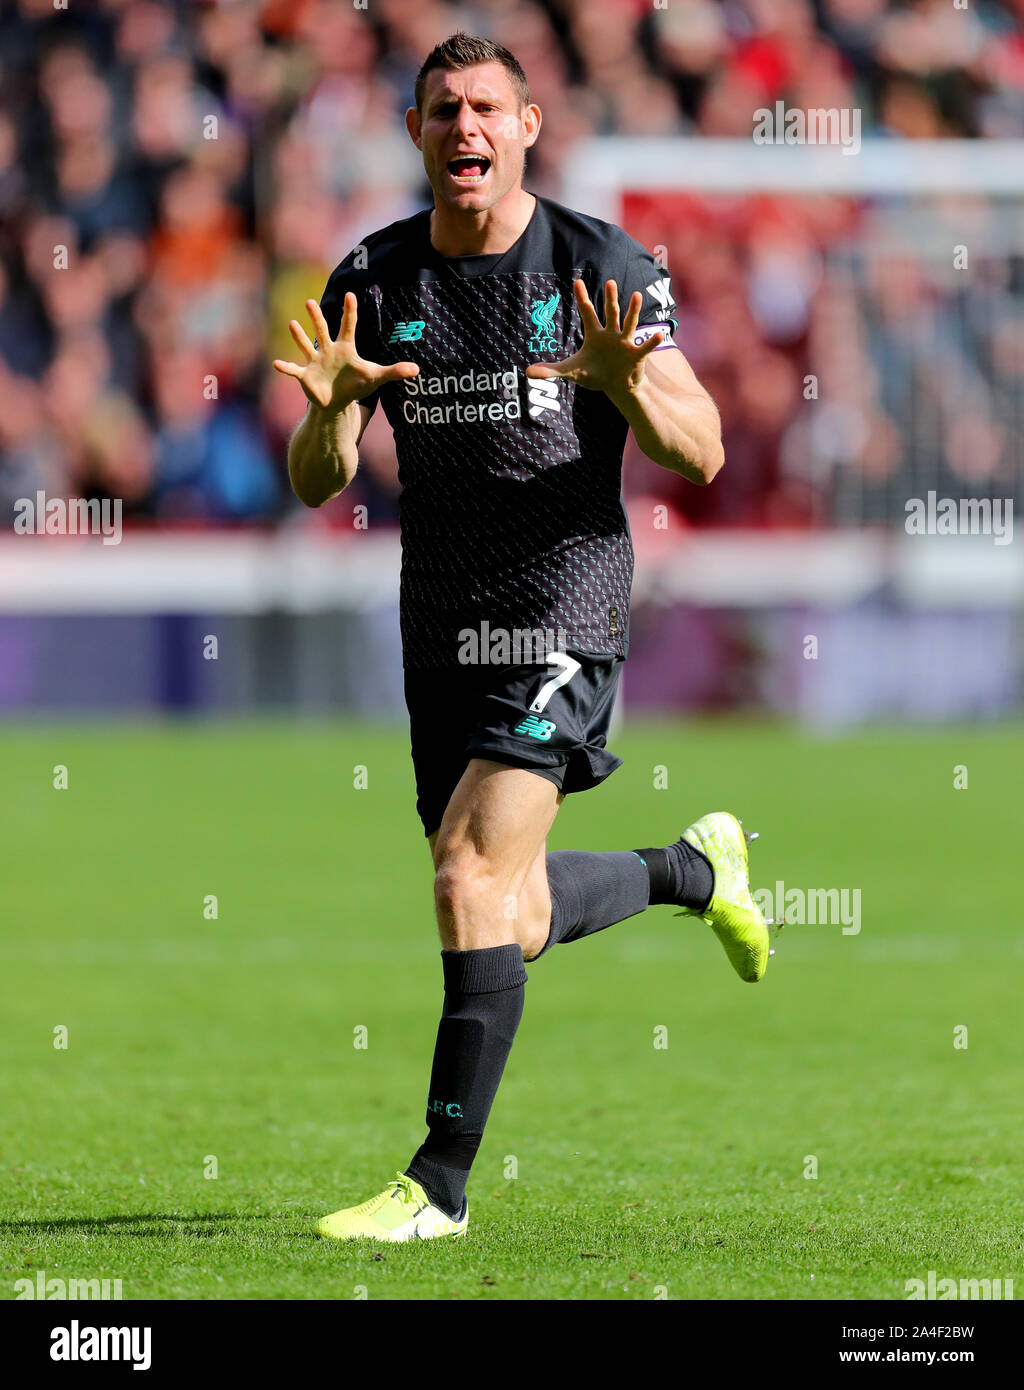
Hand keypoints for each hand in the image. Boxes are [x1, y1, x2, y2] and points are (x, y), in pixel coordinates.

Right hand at [272, 293, 418, 411]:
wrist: (337, 402)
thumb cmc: (356, 385)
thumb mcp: (377, 378)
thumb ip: (395, 372)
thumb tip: (417, 369)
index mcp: (345, 348)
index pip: (348, 326)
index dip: (349, 311)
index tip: (350, 294)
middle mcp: (328, 350)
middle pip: (322, 330)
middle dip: (316, 317)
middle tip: (311, 302)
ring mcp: (315, 362)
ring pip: (305, 345)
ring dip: (299, 336)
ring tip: (293, 323)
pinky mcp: (306, 375)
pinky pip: (294, 370)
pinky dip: (286, 368)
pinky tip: (277, 364)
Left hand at [525, 279, 663, 395]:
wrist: (616, 386)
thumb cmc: (594, 374)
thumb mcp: (571, 372)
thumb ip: (550, 370)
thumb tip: (526, 372)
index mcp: (594, 334)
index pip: (587, 312)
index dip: (582, 298)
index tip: (576, 281)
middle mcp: (611, 334)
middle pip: (610, 312)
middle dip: (610, 298)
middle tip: (609, 281)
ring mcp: (625, 343)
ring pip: (629, 323)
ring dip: (632, 311)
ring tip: (636, 295)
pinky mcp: (636, 356)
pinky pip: (645, 347)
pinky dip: (651, 341)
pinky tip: (658, 335)